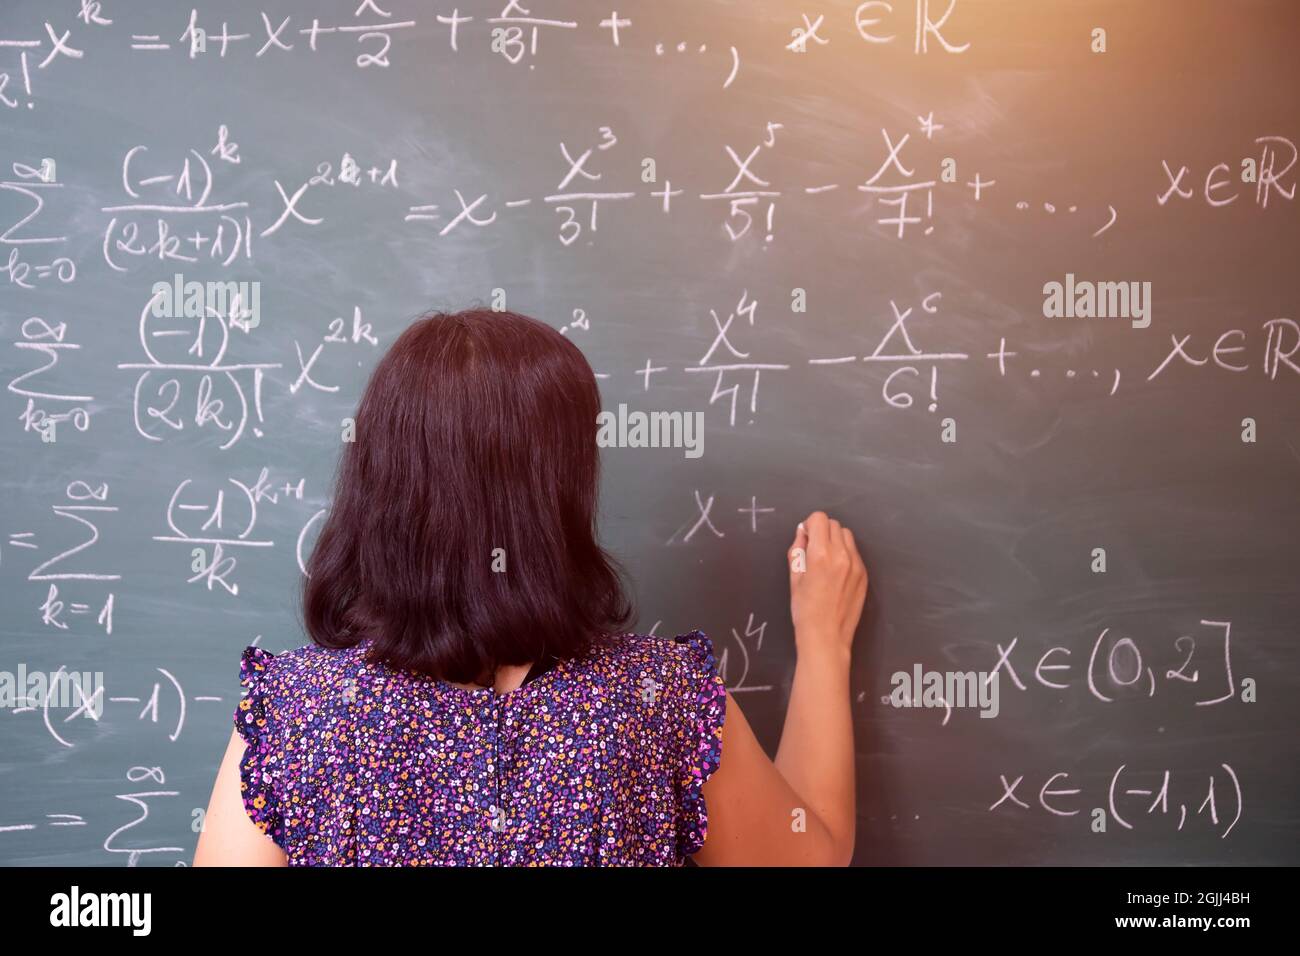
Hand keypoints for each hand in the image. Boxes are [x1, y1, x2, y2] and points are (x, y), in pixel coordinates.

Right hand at [787, 511, 866, 657]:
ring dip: (835, 540)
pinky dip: (845, 554)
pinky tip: (836, 573)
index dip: (809, 525)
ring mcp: (857, 565)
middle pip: (834, 525)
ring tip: (825, 560)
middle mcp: (842, 556)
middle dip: (822, 531)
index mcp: (821, 555)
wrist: (827, 637)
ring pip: (847, 536)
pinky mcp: (864, 575)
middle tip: (813, 550)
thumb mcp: (793, 578)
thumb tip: (802, 532)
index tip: (805, 537)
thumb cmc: (805, 611)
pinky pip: (855, 553)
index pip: (820, 519)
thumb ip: (797, 550)